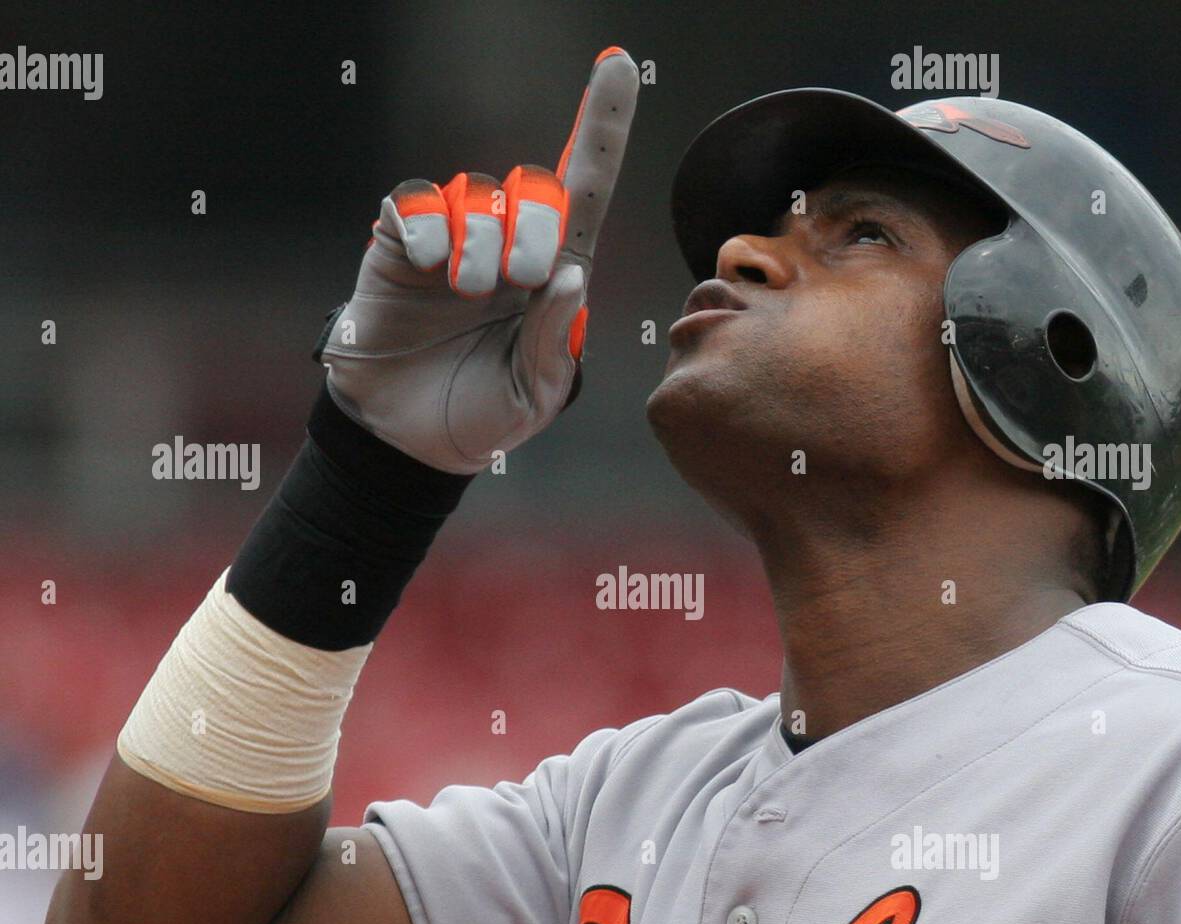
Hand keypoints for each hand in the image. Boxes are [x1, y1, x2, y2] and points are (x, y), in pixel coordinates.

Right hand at [319, 47, 638, 472]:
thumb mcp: (536, 397)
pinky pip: (417, 200)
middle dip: (537, 225)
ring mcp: (451, 242)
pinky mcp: (400, 244)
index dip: (602, 128)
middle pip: (537, 185)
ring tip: (467, 292)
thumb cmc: (481, 418)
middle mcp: (506, 248)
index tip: (621, 64)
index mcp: (550, 278)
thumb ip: (555, 341)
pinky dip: (429, 227)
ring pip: (479, 190)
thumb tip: (570, 272)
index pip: (584, 192)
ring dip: (483, 240)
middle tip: (520, 281)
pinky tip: (430, 267)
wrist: (406, 442)